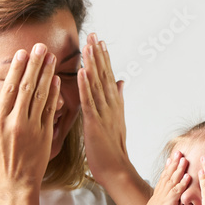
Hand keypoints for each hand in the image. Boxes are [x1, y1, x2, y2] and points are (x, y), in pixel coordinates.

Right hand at [0, 43, 58, 191]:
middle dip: (35, 65)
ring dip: (47, 75)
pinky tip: (56, 80)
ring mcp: (32, 129)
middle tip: (41, 47)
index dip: (17, 69)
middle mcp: (16, 122)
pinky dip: (54, 95)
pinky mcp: (45, 136)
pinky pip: (50, 111)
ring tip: (52, 58)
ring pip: (41, 96)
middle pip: (27, 87)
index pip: (9, 89)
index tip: (23, 53)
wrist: (16, 184)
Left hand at [77, 33, 128, 184]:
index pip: (108, 76)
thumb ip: (119, 99)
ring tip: (88, 44)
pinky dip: (85, 85)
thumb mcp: (117, 121)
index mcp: (114, 105)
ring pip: (97, 83)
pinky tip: (82, 71)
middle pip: (104, 75)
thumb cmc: (113, 150)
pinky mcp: (94, 123)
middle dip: (98, 54)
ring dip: (93, 63)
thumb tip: (122, 81)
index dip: (104, 58)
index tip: (100, 41)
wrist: (116, 170)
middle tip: (93, 34)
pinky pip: (89, 101)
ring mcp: (104, 114)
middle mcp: (111, 106)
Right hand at [136, 152, 189, 204]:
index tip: (171, 158)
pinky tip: (187, 176)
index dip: (168, 167)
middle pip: (168, 174)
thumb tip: (170, 203)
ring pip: (173, 179)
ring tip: (184, 158)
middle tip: (178, 152)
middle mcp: (162, 191)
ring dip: (179, 168)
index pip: (164, 176)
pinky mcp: (170, 202)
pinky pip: (177, 190)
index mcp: (159, 192)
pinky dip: (183, 183)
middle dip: (174, 162)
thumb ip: (165, 203)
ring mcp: (166, 195)